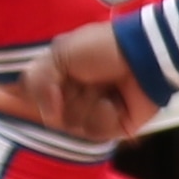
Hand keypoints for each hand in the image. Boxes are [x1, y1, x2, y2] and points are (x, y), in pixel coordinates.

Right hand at [9, 24, 147, 142]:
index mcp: (60, 80)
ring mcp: (94, 113)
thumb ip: (37, 81)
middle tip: (88, 78)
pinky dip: (107, 114)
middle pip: (54, 116)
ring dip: (90, 102)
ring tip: (106, 87)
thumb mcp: (60, 53)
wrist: (143, 56)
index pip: (34, 100)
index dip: (43, 94)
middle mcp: (74, 98)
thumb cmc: (102, 48)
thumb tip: (47, 116)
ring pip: (75, 124)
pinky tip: (118, 101)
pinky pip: (97, 131)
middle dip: (70, 95)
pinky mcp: (114, 127)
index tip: (55, 83)